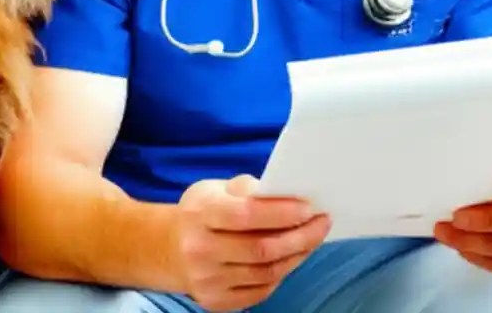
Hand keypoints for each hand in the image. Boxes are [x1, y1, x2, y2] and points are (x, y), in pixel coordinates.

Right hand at [169, 175, 330, 311]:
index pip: (246, 214)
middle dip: (300, 236)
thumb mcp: (215, 189)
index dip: (282, 212)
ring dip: (296, 255)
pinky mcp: (216, 301)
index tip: (308, 208)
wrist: (169, 249)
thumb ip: (248, 189)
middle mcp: (200, 250)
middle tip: (322, 223)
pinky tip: (291, 258)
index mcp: (199, 214)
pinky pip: (262, 290)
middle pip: (262, 248)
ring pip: (267, 272)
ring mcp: (207, 280)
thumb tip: (287, 194)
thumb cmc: (201, 214)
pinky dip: (282, 273)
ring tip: (311, 239)